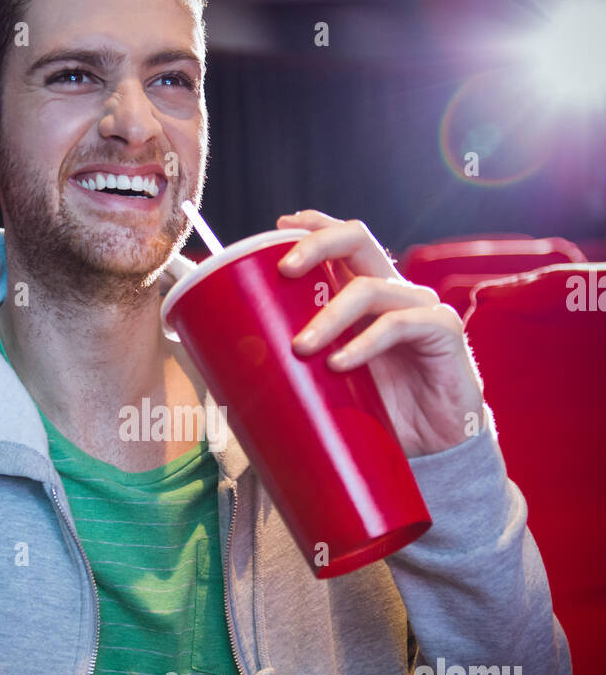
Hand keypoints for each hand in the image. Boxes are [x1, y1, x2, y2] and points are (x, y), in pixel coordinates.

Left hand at [276, 209, 484, 457]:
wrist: (436, 448)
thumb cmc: (384, 413)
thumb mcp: (332, 383)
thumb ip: (303, 366)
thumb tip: (233, 371)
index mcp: (365, 295)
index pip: (341, 243)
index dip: (313, 227)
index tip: (277, 229)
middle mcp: (393, 291)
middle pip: (356, 240)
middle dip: (317, 245)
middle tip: (284, 269)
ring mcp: (420, 307)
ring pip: (369, 288)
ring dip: (329, 315)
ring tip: (301, 347)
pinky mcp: (442, 330)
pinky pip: (398, 324)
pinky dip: (363, 343)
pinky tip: (340, 364)